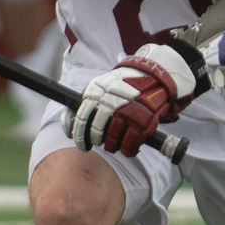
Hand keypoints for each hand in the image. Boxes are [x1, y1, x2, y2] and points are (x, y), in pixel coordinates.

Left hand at [67, 43, 201, 155]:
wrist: (154, 74)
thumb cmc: (126, 83)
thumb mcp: (102, 84)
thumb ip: (88, 101)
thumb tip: (70, 122)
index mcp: (96, 92)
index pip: (81, 118)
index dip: (79, 135)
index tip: (82, 143)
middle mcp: (109, 103)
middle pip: (96, 132)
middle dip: (96, 141)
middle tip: (100, 143)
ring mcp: (126, 113)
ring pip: (112, 140)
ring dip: (112, 146)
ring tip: (115, 144)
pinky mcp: (142, 122)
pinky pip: (130, 145)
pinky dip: (129, 150)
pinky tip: (129, 148)